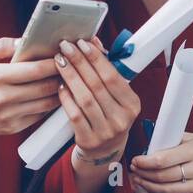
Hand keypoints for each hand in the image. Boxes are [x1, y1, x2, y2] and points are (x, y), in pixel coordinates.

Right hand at [0, 37, 61, 157]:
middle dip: (62, 75)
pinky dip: (50, 104)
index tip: (63, 54)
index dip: (53, 62)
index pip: (34, 69)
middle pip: (45, 86)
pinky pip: (40, 115)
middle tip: (71, 66)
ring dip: (60, 90)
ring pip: (47, 103)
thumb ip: (1, 45)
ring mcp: (9, 116)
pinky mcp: (13, 128)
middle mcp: (2, 98)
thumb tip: (24, 40)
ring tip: (66, 79)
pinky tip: (54, 94)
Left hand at [54, 37, 140, 162]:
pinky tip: (60, 85)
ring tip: (59, 62)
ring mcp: (106, 132)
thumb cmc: (109, 115)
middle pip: (97, 85)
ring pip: (85, 98)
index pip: (112, 76)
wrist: (104, 150)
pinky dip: (66, 98)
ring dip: (70, 77)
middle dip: (79, 62)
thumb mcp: (115, 95)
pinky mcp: (89, 140)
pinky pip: (75, 115)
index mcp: (132, 105)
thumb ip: (106, 70)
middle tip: (66, 47)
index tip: (82, 43)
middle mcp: (122, 119)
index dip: (96, 58)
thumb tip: (93, 41)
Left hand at [129, 131, 192, 192]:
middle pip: (163, 177)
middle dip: (144, 175)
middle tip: (135, 171)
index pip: (163, 160)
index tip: (136, 160)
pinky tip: (157, 190)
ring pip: (169, 192)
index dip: (145, 162)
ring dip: (151, 187)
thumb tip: (152, 144)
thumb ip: (175, 141)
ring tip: (141, 181)